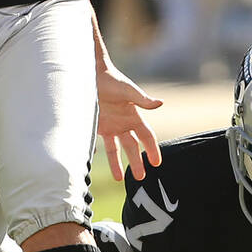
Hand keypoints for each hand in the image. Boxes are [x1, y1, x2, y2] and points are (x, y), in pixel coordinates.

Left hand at [97, 62, 161, 180]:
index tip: (157, 163)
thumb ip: (142, 99)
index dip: (153, 149)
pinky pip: (95, 142)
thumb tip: (160, 103)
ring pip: (115, 149)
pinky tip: (91, 162)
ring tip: (119, 179)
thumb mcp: (127, 90)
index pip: (147, 136)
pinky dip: (94, 152)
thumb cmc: (111, 79)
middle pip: (133, 147)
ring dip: (117, 163)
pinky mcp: (95, 125)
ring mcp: (109, 125)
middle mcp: (123, 123)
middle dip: (137, 162)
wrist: (91, 73)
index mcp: (134, 116)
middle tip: (141, 178)